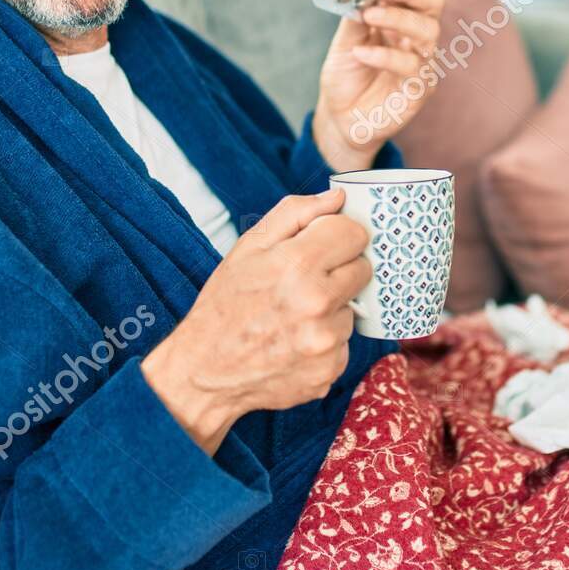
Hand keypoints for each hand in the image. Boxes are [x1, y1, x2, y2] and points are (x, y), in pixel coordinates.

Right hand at [140, 189, 370, 453]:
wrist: (205, 372)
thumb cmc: (224, 305)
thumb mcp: (248, 247)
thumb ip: (295, 214)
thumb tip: (337, 197)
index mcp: (298, 264)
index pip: (354, 233)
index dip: (337, 235)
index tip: (321, 245)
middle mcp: (318, 303)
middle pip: (363, 269)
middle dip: (339, 270)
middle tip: (305, 281)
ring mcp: (326, 341)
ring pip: (353, 308)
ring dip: (332, 308)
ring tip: (294, 315)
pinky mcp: (331, 369)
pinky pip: (344, 342)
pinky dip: (326, 339)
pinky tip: (295, 341)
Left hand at [312, 0, 445, 171]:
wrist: (341, 118)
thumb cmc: (346, 77)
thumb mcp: (345, 41)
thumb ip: (355, 14)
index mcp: (400, 20)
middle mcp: (416, 38)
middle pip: (432, 4)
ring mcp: (422, 62)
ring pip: (428, 31)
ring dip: (398, 18)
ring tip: (369, 15)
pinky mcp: (420, 89)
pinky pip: (413, 66)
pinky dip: (385, 55)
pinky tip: (362, 52)